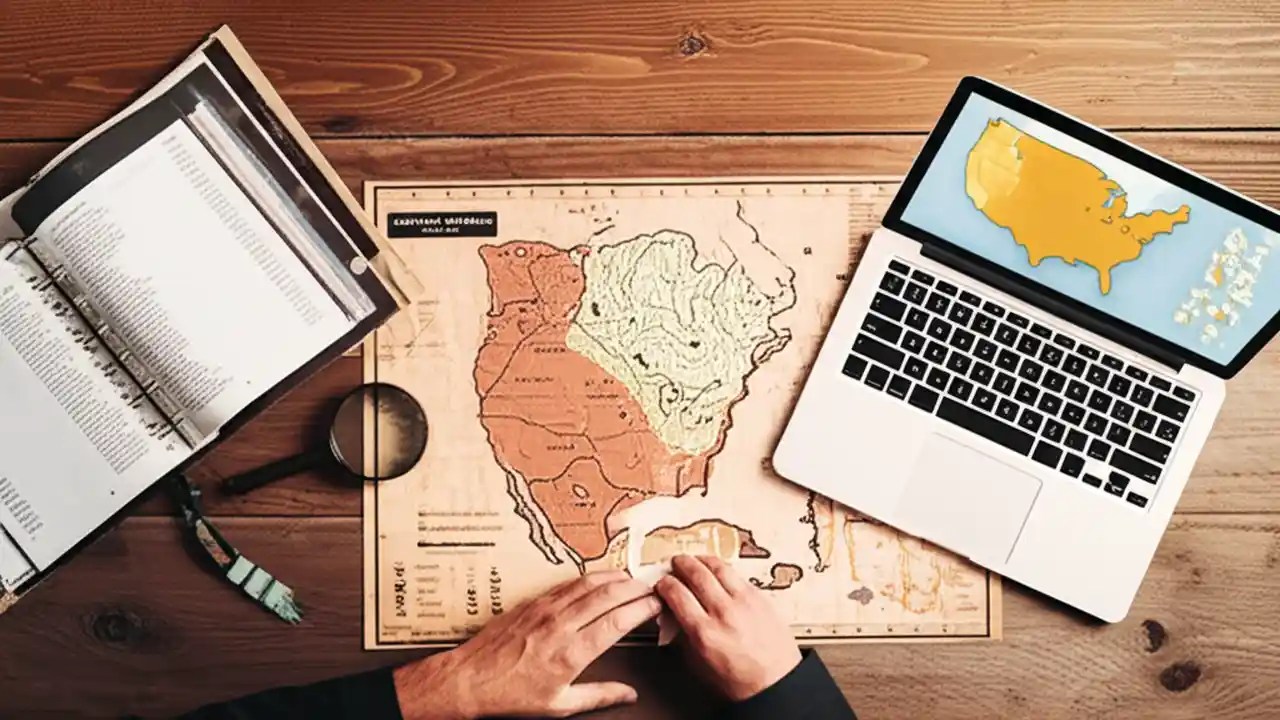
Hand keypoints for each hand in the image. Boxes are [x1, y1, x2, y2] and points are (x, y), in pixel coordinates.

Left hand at [393, 570, 660, 719]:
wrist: (468, 680)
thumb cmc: (510, 696)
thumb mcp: (559, 706)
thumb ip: (598, 695)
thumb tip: (627, 694)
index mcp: (571, 654)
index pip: (617, 623)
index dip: (642, 609)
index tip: (658, 604)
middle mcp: (560, 626)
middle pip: (608, 596)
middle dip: (635, 587)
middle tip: (652, 585)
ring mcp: (545, 610)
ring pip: (588, 584)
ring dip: (614, 578)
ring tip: (633, 577)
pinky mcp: (532, 603)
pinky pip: (567, 584)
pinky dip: (589, 578)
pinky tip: (599, 578)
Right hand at [655, 555, 801, 701]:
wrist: (776, 683)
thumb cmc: (741, 681)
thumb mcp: (700, 665)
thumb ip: (684, 636)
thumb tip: (675, 615)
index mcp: (705, 632)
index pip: (677, 594)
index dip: (665, 584)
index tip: (663, 583)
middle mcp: (724, 613)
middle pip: (696, 574)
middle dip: (681, 564)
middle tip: (676, 563)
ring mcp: (745, 602)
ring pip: (718, 567)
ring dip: (702, 560)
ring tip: (695, 560)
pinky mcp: (761, 597)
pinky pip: (738, 574)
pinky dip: (723, 568)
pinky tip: (718, 570)